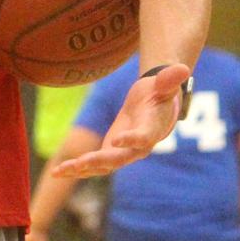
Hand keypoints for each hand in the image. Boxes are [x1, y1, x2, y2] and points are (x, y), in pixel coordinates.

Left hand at [53, 63, 188, 177]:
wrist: (156, 108)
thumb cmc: (159, 94)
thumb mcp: (164, 85)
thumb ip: (169, 80)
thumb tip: (183, 68)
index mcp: (152, 129)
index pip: (144, 138)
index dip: (132, 139)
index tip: (117, 140)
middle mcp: (138, 147)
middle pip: (119, 157)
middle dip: (100, 160)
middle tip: (81, 162)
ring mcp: (123, 153)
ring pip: (102, 166)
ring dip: (82, 169)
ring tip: (60, 170)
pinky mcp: (110, 154)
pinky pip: (93, 165)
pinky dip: (75, 169)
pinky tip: (56, 172)